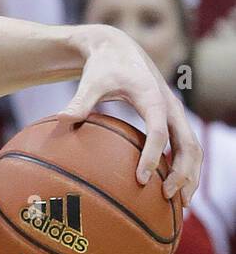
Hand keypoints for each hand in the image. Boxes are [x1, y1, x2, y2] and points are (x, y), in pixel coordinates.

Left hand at [60, 24, 200, 203]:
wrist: (118, 49)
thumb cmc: (103, 67)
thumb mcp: (91, 82)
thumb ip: (80, 101)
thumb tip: (61, 120)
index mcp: (153, 99)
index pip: (159, 133)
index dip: (153, 157)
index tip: (142, 180)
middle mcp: (171, 107)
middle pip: (188, 144)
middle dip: (183, 173)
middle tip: (168, 198)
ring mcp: (175, 113)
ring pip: (193, 148)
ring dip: (191, 175)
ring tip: (181, 204)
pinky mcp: (172, 118)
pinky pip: (186, 145)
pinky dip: (186, 167)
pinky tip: (174, 188)